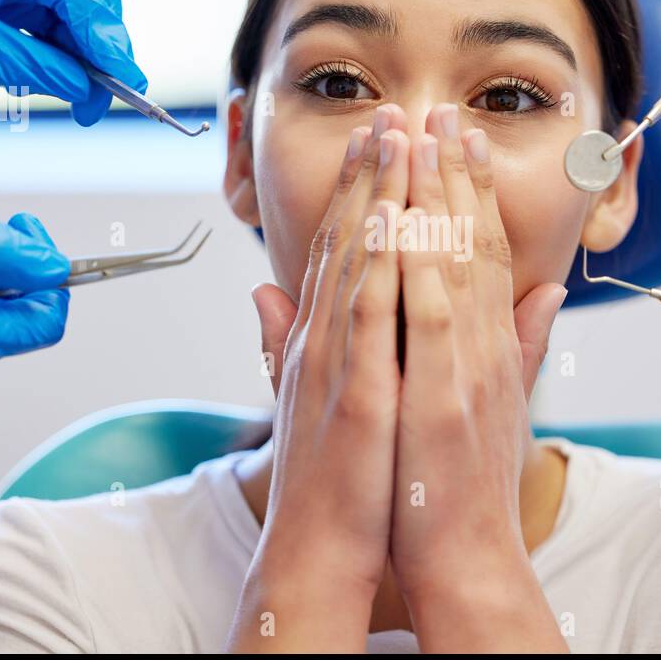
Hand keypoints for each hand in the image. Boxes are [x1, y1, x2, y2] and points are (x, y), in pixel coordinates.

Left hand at [0, 0, 144, 124]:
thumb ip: (31, 65)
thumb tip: (88, 89)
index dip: (109, 40)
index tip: (131, 84)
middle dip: (101, 55)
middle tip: (101, 107)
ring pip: (79, 15)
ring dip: (82, 61)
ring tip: (79, 105)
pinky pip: (56, 23)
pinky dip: (60, 55)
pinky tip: (52, 82)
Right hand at [226, 106, 409, 651]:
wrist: (316, 548)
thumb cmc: (329, 476)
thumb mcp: (305, 397)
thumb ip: (286, 342)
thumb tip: (263, 295)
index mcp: (321, 339)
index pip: (339, 250)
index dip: (357, 191)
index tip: (378, 140)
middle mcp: (322, 338)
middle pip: (346, 241)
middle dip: (369, 172)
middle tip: (390, 112)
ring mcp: (336, 360)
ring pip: (358, 260)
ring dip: (377, 194)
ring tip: (397, 135)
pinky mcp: (356, 391)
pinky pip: (370, 314)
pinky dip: (381, 262)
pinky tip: (396, 215)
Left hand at [389, 103, 568, 651]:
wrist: (469, 560)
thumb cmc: (468, 486)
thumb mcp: (502, 406)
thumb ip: (520, 345)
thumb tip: (546, 292)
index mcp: (493, 348)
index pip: (489, 253)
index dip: (477, 193)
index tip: (462, 140)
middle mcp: (487, 348)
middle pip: (475, 245)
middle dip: (459, 174)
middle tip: (445, 111)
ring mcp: (467, 370)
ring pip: (454, 266)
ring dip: (438, 195)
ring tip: (423, 134)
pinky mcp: (443, 398)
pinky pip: (429, 316)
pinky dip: (417, 262)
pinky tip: (402, 215)